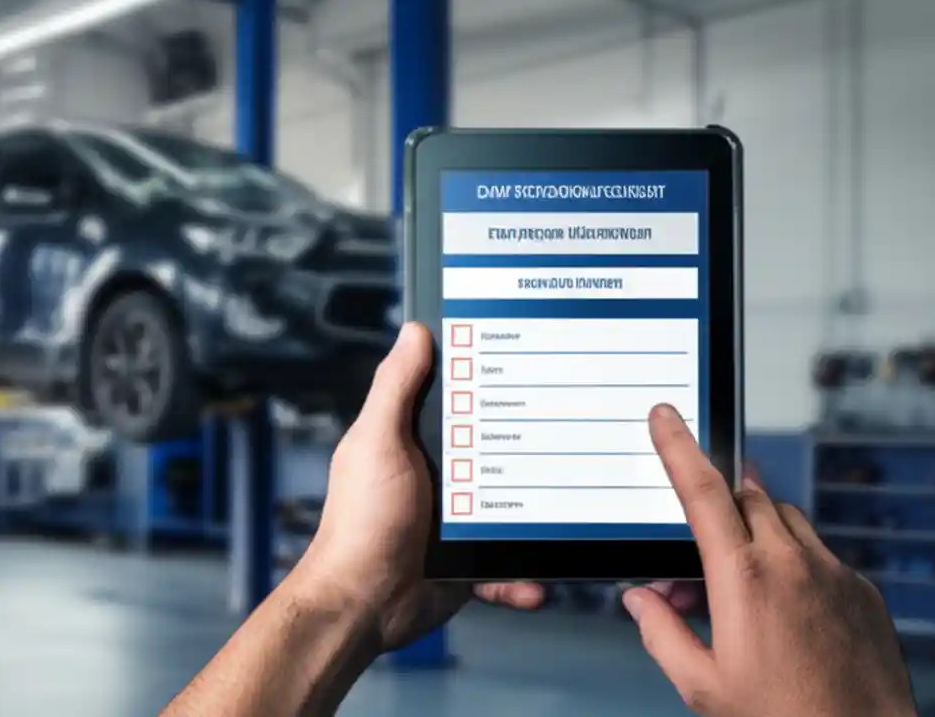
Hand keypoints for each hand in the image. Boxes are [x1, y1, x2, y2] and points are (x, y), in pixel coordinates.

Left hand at [289, 322, 543, 650]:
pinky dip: (523, 577)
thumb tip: (414, 331)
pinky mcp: (467, 566)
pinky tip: (538, 580)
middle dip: (530, 449)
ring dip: (539, 517)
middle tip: (573, 434)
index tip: (530, 362)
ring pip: (511, 512)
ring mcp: (454, 524)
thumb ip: (395, 388)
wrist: (362, 603)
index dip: (488, 382)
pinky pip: (507, 567)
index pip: (458, 403)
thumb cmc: (362, 522)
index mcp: (411, 442)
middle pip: (495, 454)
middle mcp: (437, 479)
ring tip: (572, 511)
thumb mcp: (378, 442)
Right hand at [622, 406, 915, 716]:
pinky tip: (785, 611)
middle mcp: (792, 563)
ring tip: (738, 589)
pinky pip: (821, 553)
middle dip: (715, 508)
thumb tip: (641, 602)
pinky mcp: (863, 591)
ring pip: (786, 520)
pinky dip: (794, 563)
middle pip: (746, 496)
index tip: (666, 419)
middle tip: (695, 565)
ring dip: (755, 533)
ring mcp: (834, 573)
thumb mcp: (702, 685)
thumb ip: (662, 633)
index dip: (679, 447)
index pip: (702, 491)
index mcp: (744, 578)